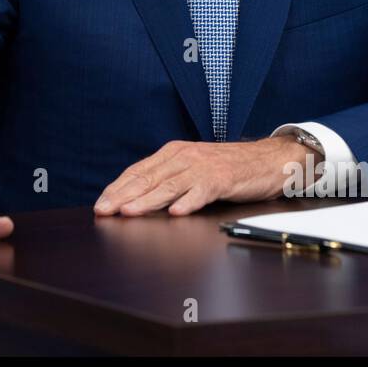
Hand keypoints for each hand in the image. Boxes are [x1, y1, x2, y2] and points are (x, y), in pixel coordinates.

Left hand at [94, 136, 318, 216]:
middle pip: (147, 177)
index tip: (100, 204)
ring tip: (129, 211)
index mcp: (174, 153)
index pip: (138, 171)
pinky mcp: (222, 179)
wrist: (268, 159)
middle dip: (122, 196)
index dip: (117, 188)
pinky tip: (176, 212)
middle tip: (103, 211)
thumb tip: (138, 198)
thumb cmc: (228, 167)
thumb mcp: (193, 168)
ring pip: (169, 185)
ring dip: (147, 200)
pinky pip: (202, 192)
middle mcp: (184, 157)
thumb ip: (169, 178)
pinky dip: (188, 202)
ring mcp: (203, 167)